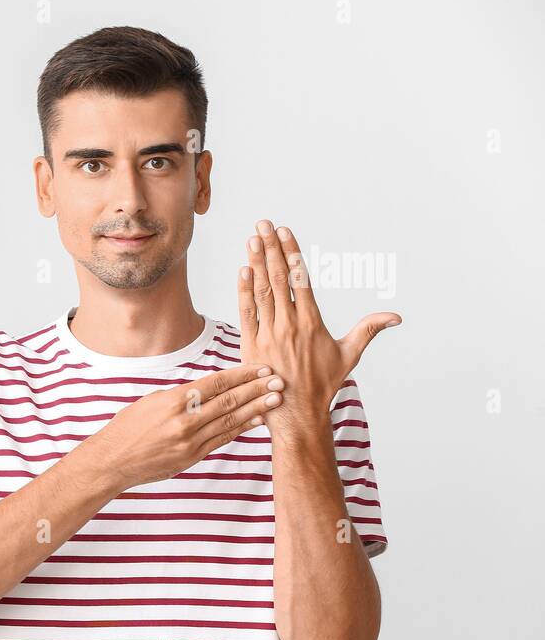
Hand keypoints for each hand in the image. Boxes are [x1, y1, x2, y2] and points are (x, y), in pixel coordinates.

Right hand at [100, 362, 285, 486]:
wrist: (112, 461)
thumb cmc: (128, 428)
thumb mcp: (151, 402)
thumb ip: (181, 395)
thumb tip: (207, 388)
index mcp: (173, 401)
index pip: (216, 383)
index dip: (242, 375)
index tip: (261, 368)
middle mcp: (184, 421)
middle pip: (229, 401)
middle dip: (256, 389)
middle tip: (279, 380)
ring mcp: (189, 441)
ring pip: (230, 421)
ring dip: (256, 408)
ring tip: (276, 399)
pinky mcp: (191, 457)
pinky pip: (222, 439)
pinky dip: (241, 429)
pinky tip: (257, 421)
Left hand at [238, 220, 400, 435]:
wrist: (297, 415)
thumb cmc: (323, 385)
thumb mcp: (348, 355)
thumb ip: (369, 330)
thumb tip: (397, 317)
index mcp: (312, 322)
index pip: (301, 279)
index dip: (291, 253)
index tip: (285, 232)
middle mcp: (289, 324)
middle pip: (279, 278)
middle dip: (270, 248)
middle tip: (263, 224)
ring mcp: (268, 334)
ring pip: (262, 291)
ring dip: (256, 262)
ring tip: (253, 239)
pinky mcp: (251, 346)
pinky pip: (246, 313)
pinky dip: (244, 291)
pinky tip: (243, 270)